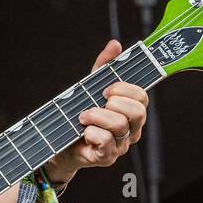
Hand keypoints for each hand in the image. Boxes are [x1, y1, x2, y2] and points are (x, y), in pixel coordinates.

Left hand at [43, 39, 148, 183]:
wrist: (59, 143)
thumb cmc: (81, 114)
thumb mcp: (91, 87)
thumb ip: (104, 66)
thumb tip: (115, 44)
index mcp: (131, 112)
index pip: (142, 97)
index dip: (126, 89)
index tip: (106, 88)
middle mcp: (131, 130)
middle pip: (139, 112)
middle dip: (115, 102)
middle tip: (98, 101)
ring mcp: (120, 145)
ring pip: (120, 126)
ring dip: (97, 116)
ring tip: (82, 116)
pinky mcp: (106, 157)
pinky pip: (105, 142)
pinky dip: (91, 133)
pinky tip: (83, 133)